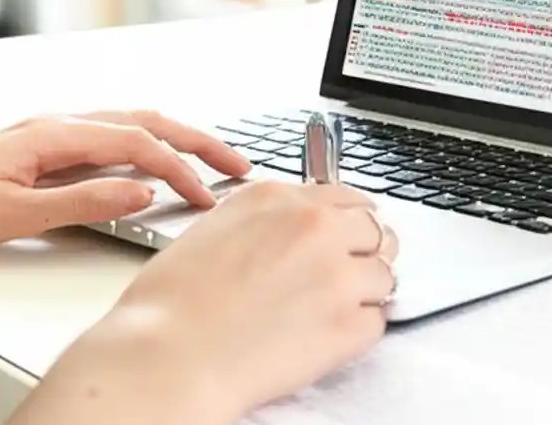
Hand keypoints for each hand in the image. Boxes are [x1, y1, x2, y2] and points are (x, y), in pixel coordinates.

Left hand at [0, 110, 251, 249]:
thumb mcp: (15, 213)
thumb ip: (83, 201)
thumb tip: (140, 191)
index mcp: (57, 134)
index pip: (140, 145)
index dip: (182, 169)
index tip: (209, 196)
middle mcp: (60, 124)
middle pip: (148, 121)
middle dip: (198, 141)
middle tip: (237, 165)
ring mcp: (54, 132)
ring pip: (132, 123)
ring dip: (176, 137)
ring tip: (210, 158)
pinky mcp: (47, 146)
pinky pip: (112, 134)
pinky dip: (148, 141)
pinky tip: (154, 158)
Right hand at [8, 180, 399, 424]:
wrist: (167, 355)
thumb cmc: (170, 303)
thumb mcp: (214, 229)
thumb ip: (266, 222)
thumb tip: (295, 233)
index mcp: (278, 198)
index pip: (345, 197)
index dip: (346, 223)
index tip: (345, 237)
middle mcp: (315, 226)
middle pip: (375, 230)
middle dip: (363, 253)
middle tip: (344, 277)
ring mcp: (337, 275)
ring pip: (384, 275)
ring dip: (363, 293)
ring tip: (325, 313)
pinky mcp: (348, 325)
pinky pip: (377, 321)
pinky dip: (357, 331)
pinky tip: (322, 338)